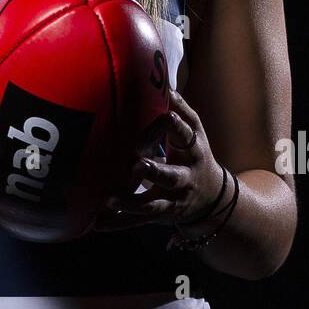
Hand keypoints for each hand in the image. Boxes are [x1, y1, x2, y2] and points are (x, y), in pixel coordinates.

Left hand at [93, 89, 225, 232]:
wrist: (212, 200)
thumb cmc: (195, 156)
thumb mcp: (196, 134)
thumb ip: (182, 111)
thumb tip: (167, 85)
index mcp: (193, 153)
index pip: (187, 137)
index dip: (177, 127)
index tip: (166, 116)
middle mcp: (185, 179)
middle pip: (172, 176)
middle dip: (156, 171)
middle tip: (139, 164)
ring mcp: (172, 200)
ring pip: (153, 205)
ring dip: (132, 204)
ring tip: (110, 201)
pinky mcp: (159, 216)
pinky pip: (136, 222)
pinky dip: (117, 223)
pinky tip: (96, 223)